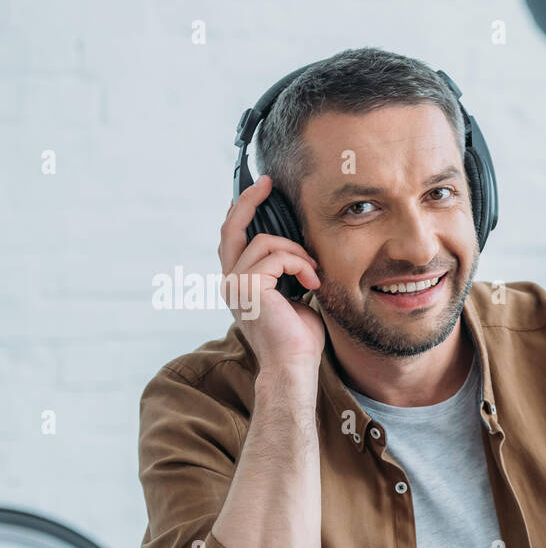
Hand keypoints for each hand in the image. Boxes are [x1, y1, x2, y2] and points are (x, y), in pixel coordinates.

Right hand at [218, 175, 325, 372]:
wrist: (294, 365)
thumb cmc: (298, 339)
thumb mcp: (296, 298)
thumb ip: (291, 274)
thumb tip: (304, 253)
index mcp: (239, 282)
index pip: (234, 238)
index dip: (243, 211)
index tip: (261, 190)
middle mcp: (230, 281)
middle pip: (232, 227)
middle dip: (249, 200)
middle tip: (268, 182)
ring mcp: (235, 283)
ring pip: (265, 242)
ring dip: (297, 253)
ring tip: (313, 274)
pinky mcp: (248, 286)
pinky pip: (278, 257)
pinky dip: (300, 265)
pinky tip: (313, 285)